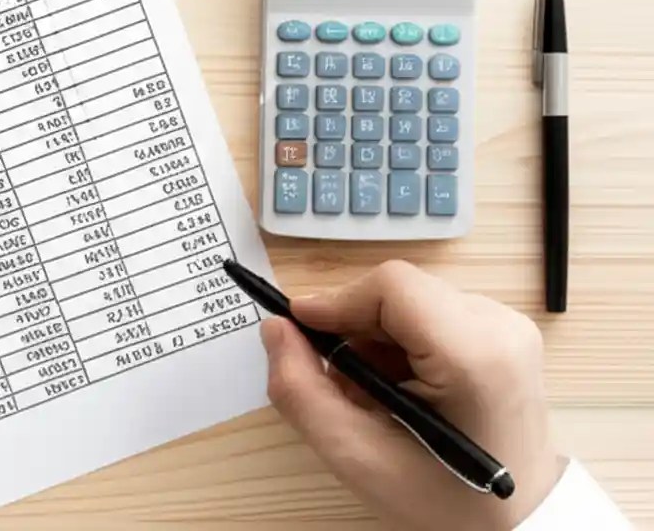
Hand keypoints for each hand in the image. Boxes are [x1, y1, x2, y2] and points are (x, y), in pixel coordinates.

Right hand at [262, 260, 562, 530]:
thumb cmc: (444, 500)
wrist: (518, 523)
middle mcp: (500, 328)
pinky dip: (402, 344)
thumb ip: (302, 391)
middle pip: (399, 292)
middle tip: (341, 385)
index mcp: (475, 357)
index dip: (337, 301)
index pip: (392, 287)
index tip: (301, 331)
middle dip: (356, 330)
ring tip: (373, 397)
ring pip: (411, 301)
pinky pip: (433, 313)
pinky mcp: (506, 333)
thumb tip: (275, 328)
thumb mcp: (357, 457)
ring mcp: (509, 328)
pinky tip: (402, 389)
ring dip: (376, 340)